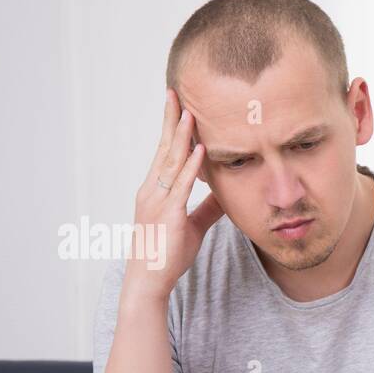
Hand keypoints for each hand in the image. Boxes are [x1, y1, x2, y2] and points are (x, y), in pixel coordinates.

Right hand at [123, 89, 223, 300]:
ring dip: (181, 136)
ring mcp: (158, 202)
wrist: (148, 281)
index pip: (163, 153)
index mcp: (155, 191)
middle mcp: (153, 191)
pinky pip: (182, 186)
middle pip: (163, 148)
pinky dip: (192, 166)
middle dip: (170, 120)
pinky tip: (200, 150)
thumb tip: (225, 195)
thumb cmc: (167, 255)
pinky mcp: (170, 215)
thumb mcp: (192, 227)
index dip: (170, 128)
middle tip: (175, 92)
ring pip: (171, 162)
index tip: (177, 105)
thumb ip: (207, 209)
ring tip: (189, 111)